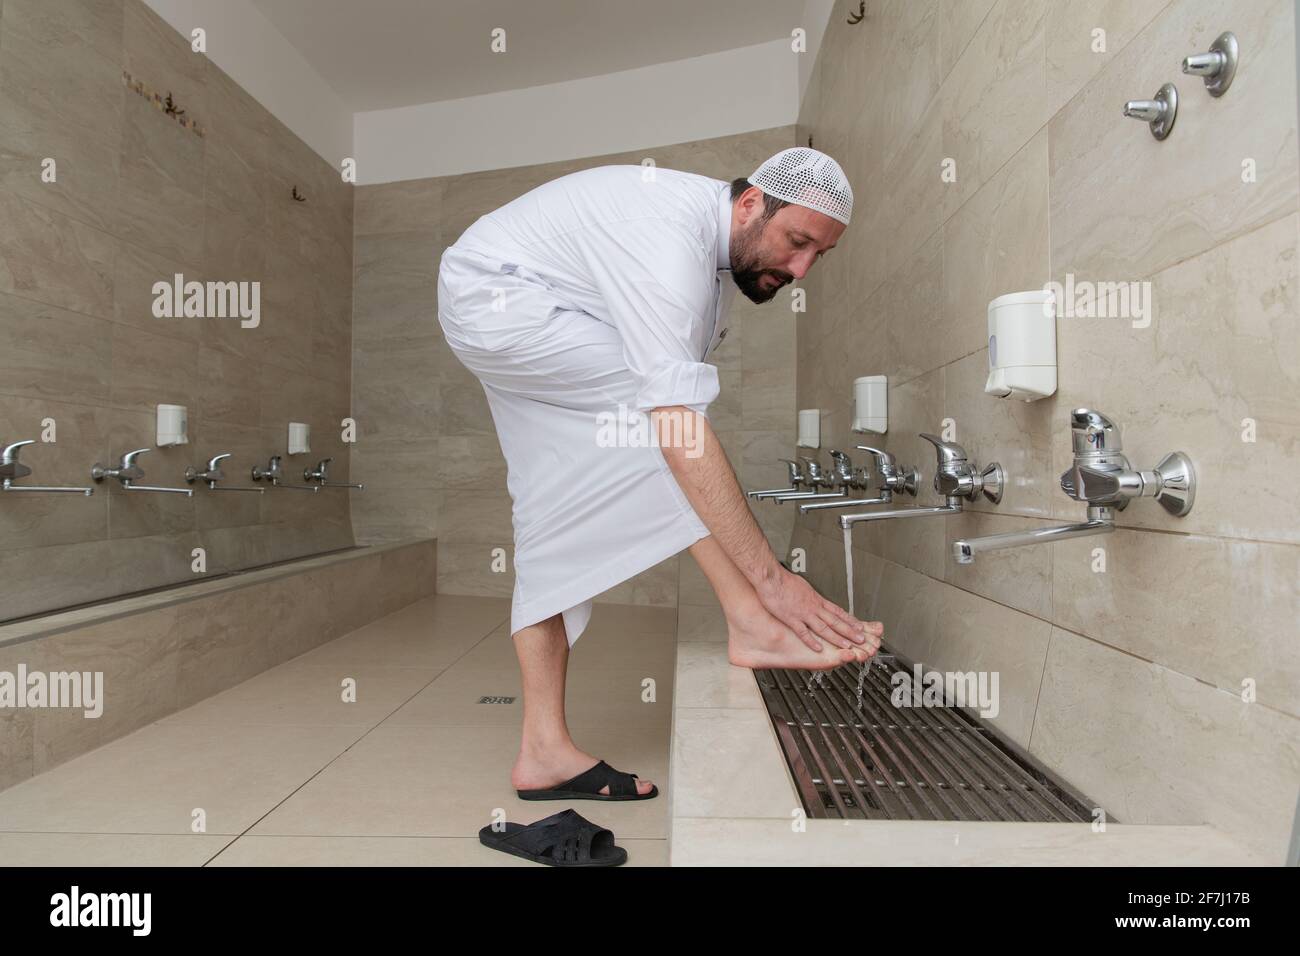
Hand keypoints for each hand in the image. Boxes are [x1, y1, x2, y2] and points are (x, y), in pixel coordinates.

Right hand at [756, 566, 883, 653]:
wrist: (772, 577)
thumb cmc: (784, 580)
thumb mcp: (803, 586)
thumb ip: (809, 595)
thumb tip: (813, 598)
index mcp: (816, 599)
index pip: (837, 611)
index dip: (850, 620)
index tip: (859, 626)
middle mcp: (813, 607)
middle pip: (835, 621)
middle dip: (849, 631)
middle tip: (861, 639)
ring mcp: (803, 613)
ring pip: (824, 628)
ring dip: (836, 637)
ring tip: (847, 645)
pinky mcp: (791, 618)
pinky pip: (803, 632)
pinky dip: (811, 641)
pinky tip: (818, 648)